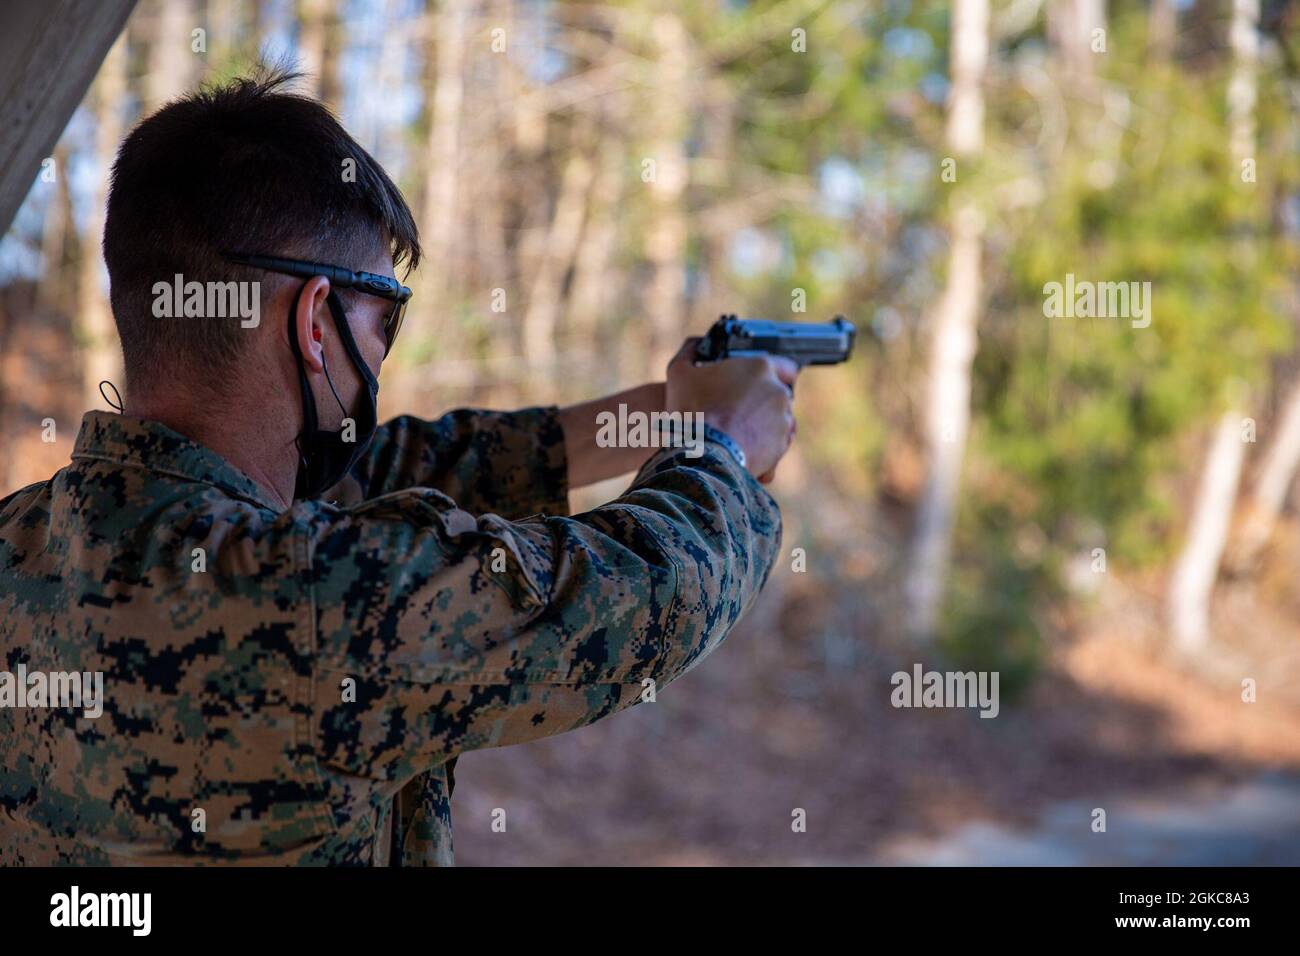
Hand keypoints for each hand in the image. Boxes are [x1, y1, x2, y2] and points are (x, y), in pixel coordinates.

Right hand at [665, 338, 797, 482]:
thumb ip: (689, 352)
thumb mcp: (679, 373)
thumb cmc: (692, 411)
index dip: (774, 372)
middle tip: (739, 409)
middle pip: (778, 393)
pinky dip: (765, 444)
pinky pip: (777, 442)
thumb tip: (694, 345)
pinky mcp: (781, 445)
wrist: (704, 455)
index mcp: (759, 368)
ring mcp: (783, 419)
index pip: (784, 365)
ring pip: (779, 418)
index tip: (759, 382)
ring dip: (764, 422)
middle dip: (763, 400)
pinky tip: (743, 446)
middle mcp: (777, 391)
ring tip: (738, 431)